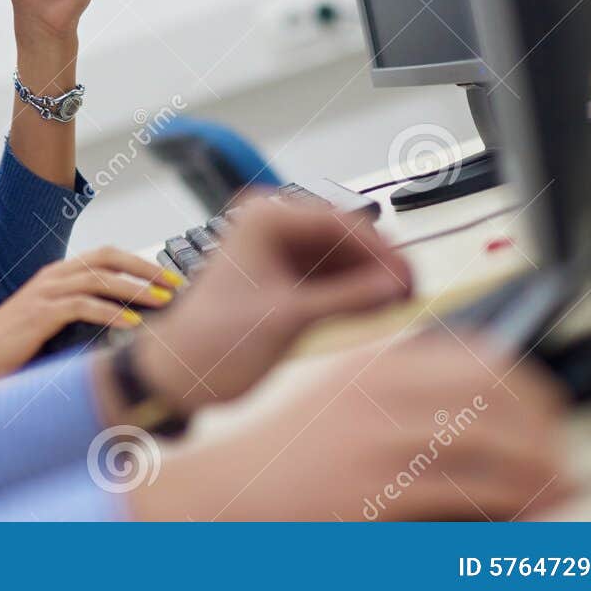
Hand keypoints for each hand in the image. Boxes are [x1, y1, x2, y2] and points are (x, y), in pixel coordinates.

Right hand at [0, 247, 177, 381]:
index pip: (105, 256)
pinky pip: (84, 306)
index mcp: (58, 274)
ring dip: (136, 289)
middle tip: (175, 284)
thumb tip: (124, 321)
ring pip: (100, 279)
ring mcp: (46, 292)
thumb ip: (79, 313)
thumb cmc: (15, 345)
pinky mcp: (41, 313)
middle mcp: (53, 276)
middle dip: (145, 268)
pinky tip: (134, 323)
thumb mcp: (52, 323)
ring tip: (164, 302)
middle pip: (107, 258)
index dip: (139, 263)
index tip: (168, 279)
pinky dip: (112, 312)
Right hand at [131, 331, 572, 520]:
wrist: (230, 499)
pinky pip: (472, 495)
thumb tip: (475, 413)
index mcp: (374, 363)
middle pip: (496, 393)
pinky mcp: (384, 491)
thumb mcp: (342, 404)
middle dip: (544, 426)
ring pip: (496, 444)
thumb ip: (399, 396)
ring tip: (561, 487)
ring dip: (541, 469)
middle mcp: (384, 392)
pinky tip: (527, 515)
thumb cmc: (286, 461)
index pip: (475, 355)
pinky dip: (513, 506)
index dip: (526, 384)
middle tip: (562, 455)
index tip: (548, 409)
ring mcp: (384, 440)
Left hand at [134, 194, 412, 414]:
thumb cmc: (216, 340)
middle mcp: (270, 225)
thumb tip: (395, 284)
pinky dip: (350, 290)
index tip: (407, 276)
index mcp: (264, 218)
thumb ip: (347, 298)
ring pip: (338, 256)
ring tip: (398, 301)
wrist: (180, 372)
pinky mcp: (281, 275)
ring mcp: (276, 249)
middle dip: (376, 264)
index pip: (337, 223)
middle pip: (341, 237)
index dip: (378, 249)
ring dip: (367, 277)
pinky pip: (326, 275)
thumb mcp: (290, 318)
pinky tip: (374, 305)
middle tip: (410, 291)